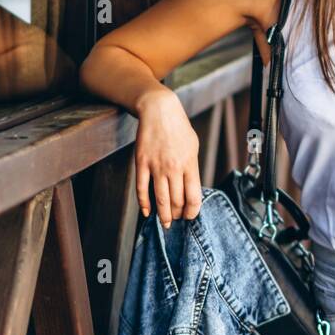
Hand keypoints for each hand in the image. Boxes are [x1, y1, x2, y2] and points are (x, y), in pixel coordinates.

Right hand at [134, 88, 202, 228]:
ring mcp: (156, 166)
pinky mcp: (141, 163)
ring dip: (163, 215)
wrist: (159, 111)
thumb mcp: (193, 147)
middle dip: (177, 215)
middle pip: (176, 201)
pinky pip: (142, 189)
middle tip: (176, 220)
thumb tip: (191, 189)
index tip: (190, 216)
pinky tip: (147, 212)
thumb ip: (192, 168)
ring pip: (160, 199)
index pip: (193, 196)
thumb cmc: (179, 129)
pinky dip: (144, 204)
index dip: (192, 211)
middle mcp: (173, 168)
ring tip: (165, 223)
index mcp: (189, 164)